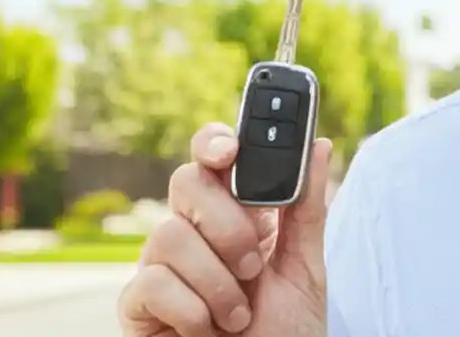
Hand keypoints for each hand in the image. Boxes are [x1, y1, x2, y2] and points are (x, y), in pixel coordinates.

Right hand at [118, 122, 334, 335]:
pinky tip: (210, 330)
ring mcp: (162, 267)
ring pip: (169, 235)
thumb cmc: (286, 333)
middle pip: (185, 182)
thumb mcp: (307, 269)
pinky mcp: (138, 307)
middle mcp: (193, 233)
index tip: (231, 151)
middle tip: (254, 265)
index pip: (211, 158)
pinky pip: (150, 283)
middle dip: (226, 223)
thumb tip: (320, 144)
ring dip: (217, 281)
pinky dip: (192, 310)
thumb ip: (307, 209)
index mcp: (234, 215)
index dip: (214, 142)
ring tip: (240, 314)